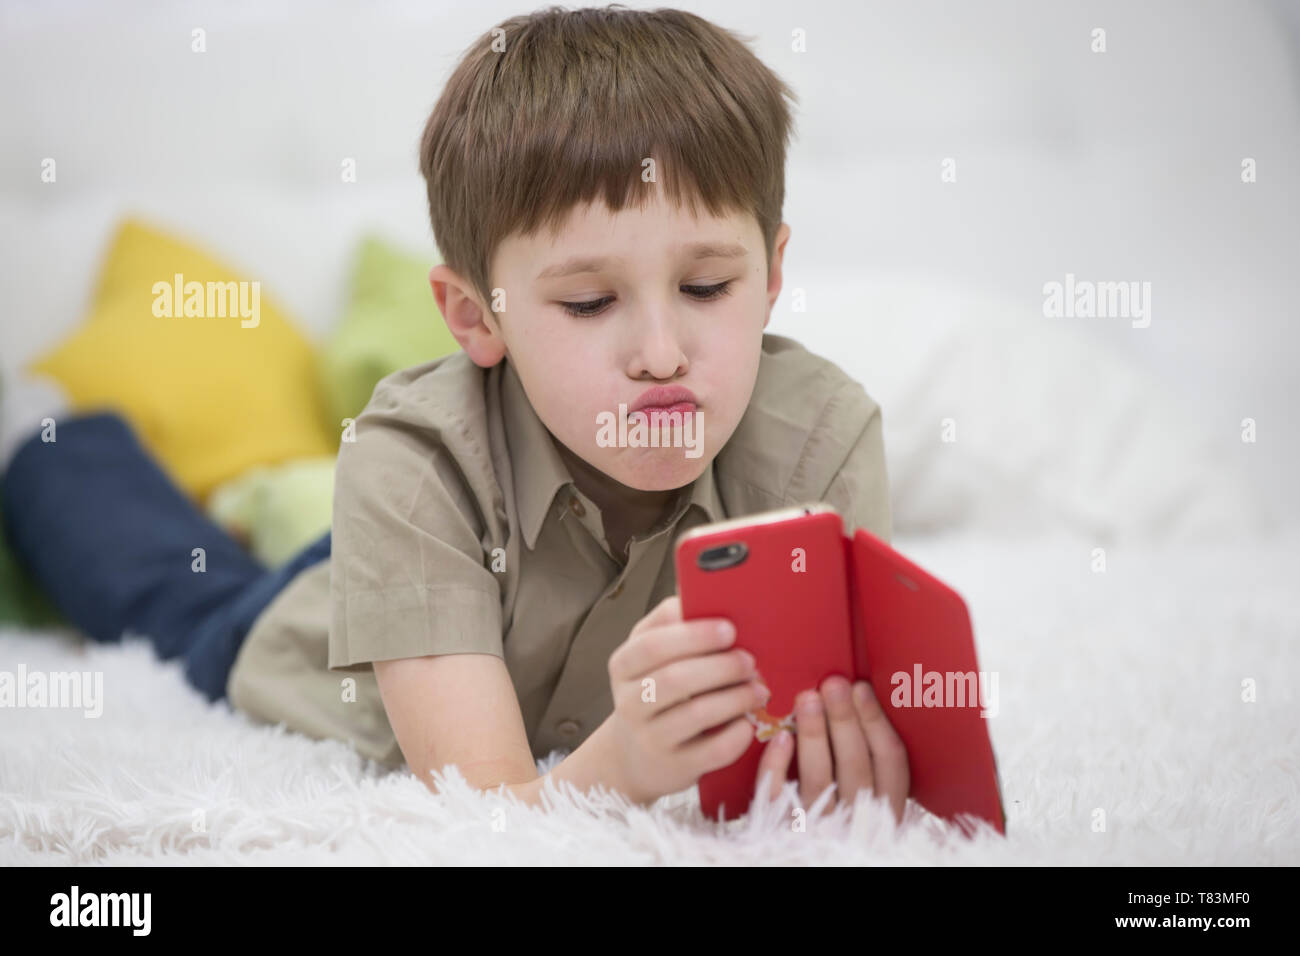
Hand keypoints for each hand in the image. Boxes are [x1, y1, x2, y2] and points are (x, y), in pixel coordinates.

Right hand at [601, 595, 770, 805]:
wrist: (634, 755)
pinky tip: (748, 723)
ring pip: (695, 714)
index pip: (654, 643)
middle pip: (676, 679)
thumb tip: (716, 584)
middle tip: (751, 660)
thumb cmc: (655, 689)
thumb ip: (675, 622)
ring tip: (759, 688)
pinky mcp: (672, 767)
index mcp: (624, 663)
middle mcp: (629, 700)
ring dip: (735, 697)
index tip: (730, 628)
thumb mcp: (653, 654)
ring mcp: (648, 737)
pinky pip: (710, 751)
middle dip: (721, 666)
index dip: (694, 635)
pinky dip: (735, 735)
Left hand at [754, 675, 908, 822]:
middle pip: (855, 766)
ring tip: (807, 698)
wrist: (806, 862)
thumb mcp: (869, 792)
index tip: (861, 688)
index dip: (877, 722)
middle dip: (844, 720)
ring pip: (818, 779)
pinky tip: (781, 737)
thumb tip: (858, 695)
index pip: (890, 761)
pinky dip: (778, 767)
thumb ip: (868, 757)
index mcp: (886, 808)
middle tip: (834, 684)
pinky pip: (779, 797)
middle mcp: (858, 820)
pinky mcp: (784, 831)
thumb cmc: (842, 813)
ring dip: (814, 735)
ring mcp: (820, 828)